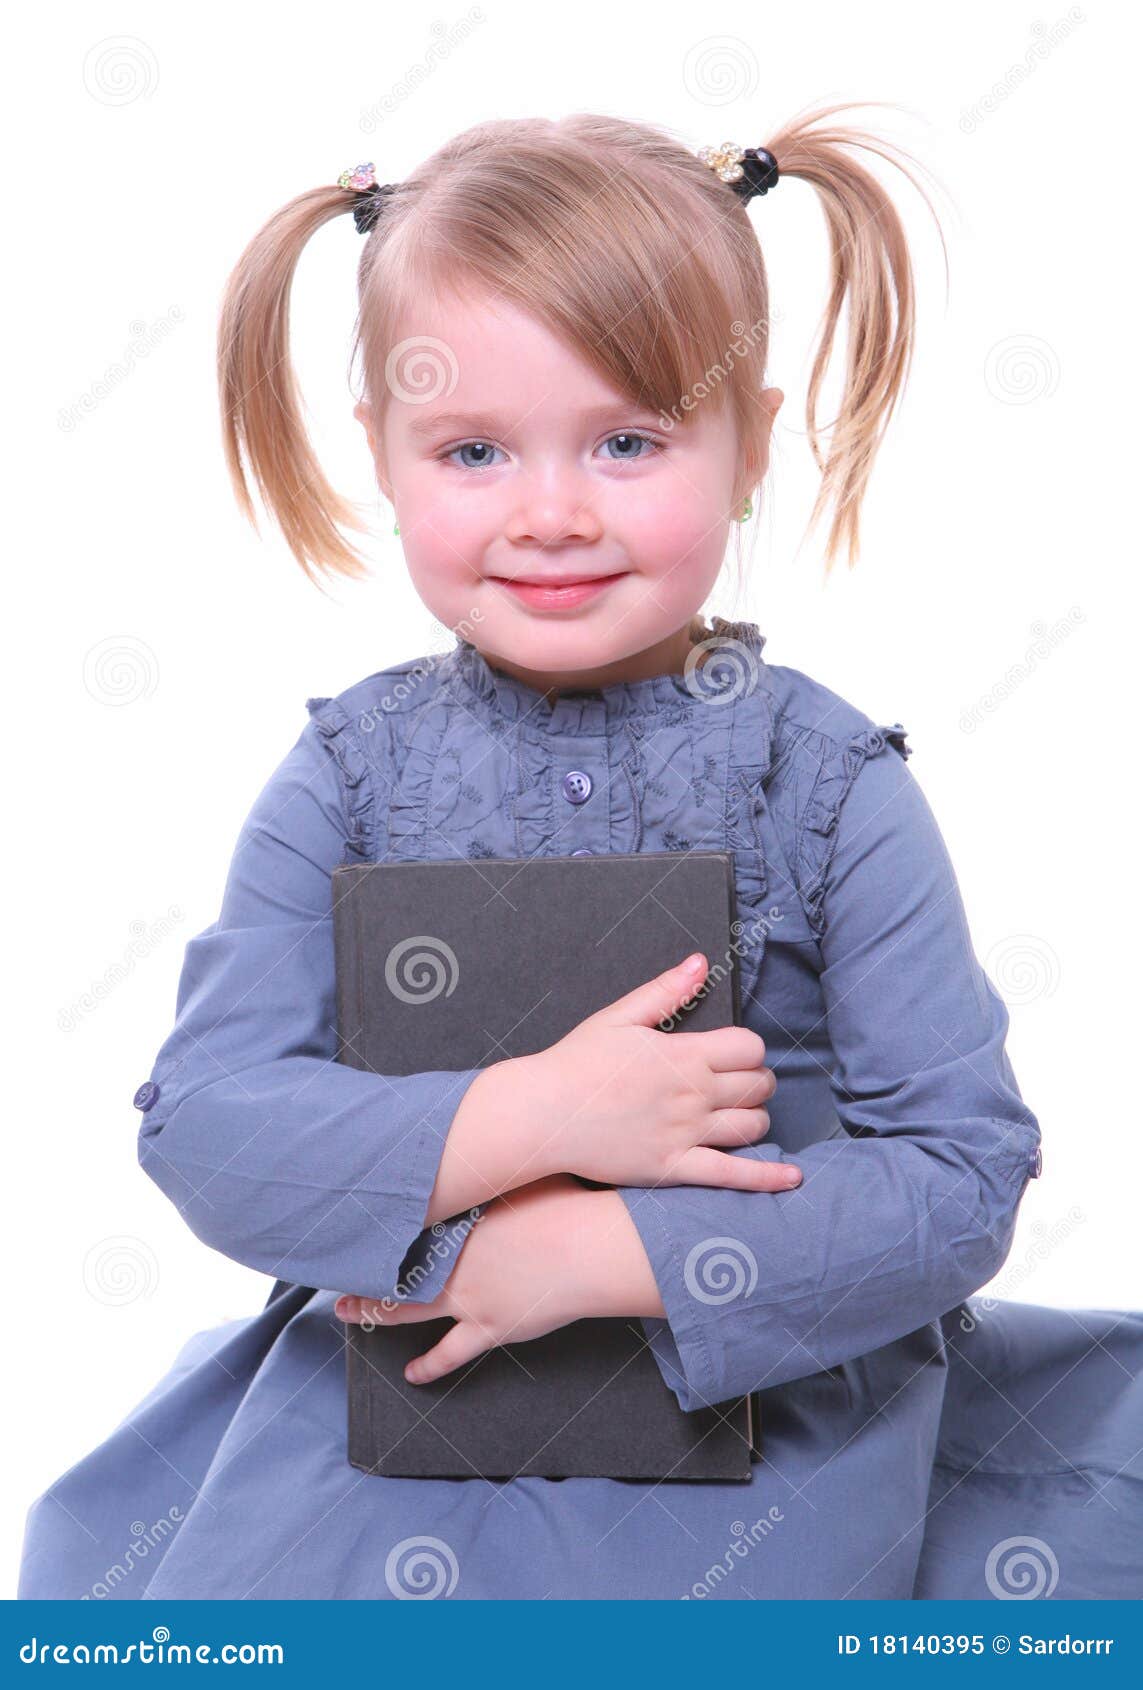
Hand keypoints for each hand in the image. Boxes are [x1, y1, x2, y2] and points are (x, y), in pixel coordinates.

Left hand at [333, 1173, 664, 1383]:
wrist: (589, 1246)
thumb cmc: (566, 1201)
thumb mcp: (528, 1169)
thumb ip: (502, 1160)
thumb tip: (492, 1131)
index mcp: (459, 1220)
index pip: (409, 1223)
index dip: (383, 1225)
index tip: (359, 1221)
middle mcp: (454, 1259)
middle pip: (396, 1265)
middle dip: (363, 1269)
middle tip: (334, 1271)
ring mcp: (468, 1296)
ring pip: (409, 1308)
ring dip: (374, 1312)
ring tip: (346, 1313)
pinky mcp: (490, 1327)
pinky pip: (451, 1353)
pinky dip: (430, 1365)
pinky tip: (412, 1373)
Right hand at [521, 953, 800, 1192]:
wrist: (544, 1113)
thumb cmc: (576, 1063)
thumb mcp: (619, 1016)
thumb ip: (666, 990)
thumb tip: (700, 963)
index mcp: (684, 1054)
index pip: (749, 1048)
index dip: (748, 1049)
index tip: (734, 1054)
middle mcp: (693, 1095)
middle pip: (758, 1086)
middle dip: (758, 1082)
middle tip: (741, 1083)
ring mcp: (686, 1134)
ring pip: (752, 1127)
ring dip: (757, 1118)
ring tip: (743, 1114)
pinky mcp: (674, 1168)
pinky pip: (733, 1175)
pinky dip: (768, 1178)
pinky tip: (792, 1179)